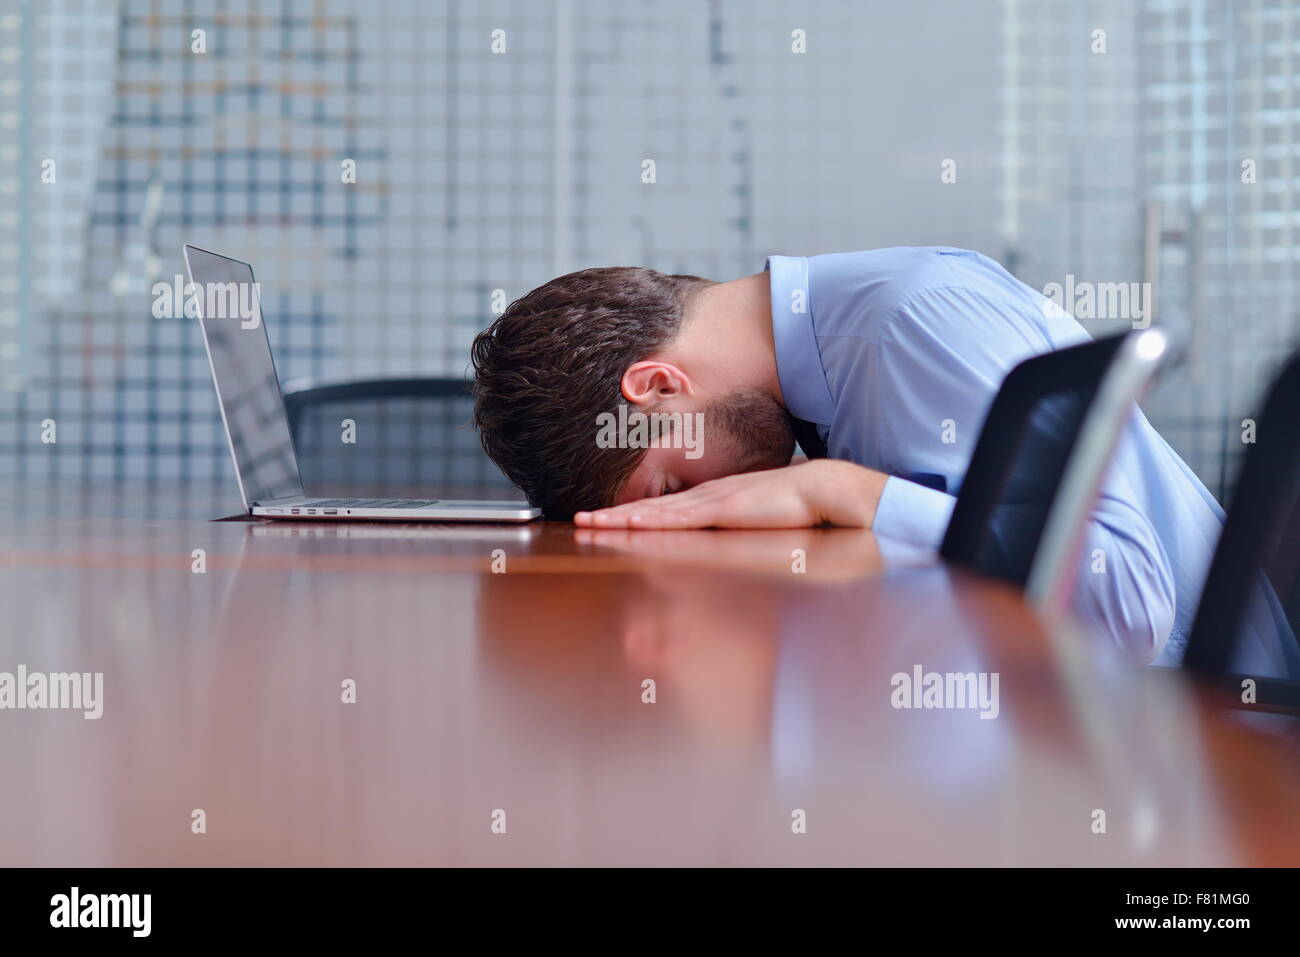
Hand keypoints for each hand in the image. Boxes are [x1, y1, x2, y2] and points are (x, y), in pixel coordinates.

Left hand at [573, 459, 887, 529]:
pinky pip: (683, 517)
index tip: (602, 522)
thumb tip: (715, 549)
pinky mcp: (725, 508)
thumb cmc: (794, 509)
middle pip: (650, 509)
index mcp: (710, 502)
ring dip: (622, 519)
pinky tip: (633, 522)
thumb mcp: (754, 524)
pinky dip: (655, 520)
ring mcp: (712, 501)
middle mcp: (704, 498)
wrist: (822, 488)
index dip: (630, 516)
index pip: (662, 511)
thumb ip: (732, 534)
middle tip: (579, 522)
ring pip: (657, 512)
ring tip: (592, 524)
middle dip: (612, 517)